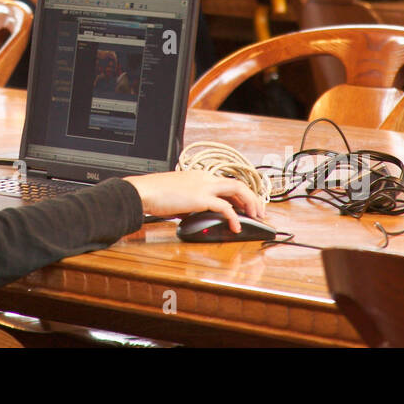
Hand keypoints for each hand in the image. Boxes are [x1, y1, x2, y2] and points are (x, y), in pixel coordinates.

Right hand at [125, 170, 265, 230]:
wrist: (144, 191)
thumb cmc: (155, 194)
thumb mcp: (177, 196)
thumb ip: (189, 203)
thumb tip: (193, 214)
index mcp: (199, 175)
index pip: (227, 182)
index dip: (240, 195)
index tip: (246, 205)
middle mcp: (205, 177)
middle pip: (238, 183)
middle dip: (252, 198)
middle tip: (259, 213)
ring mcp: (204, 186)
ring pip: (238, 189)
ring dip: (250, 204)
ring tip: (255, 218)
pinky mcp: (201, 198)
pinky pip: (226, 207)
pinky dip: (234, 217)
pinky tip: (236, 228)